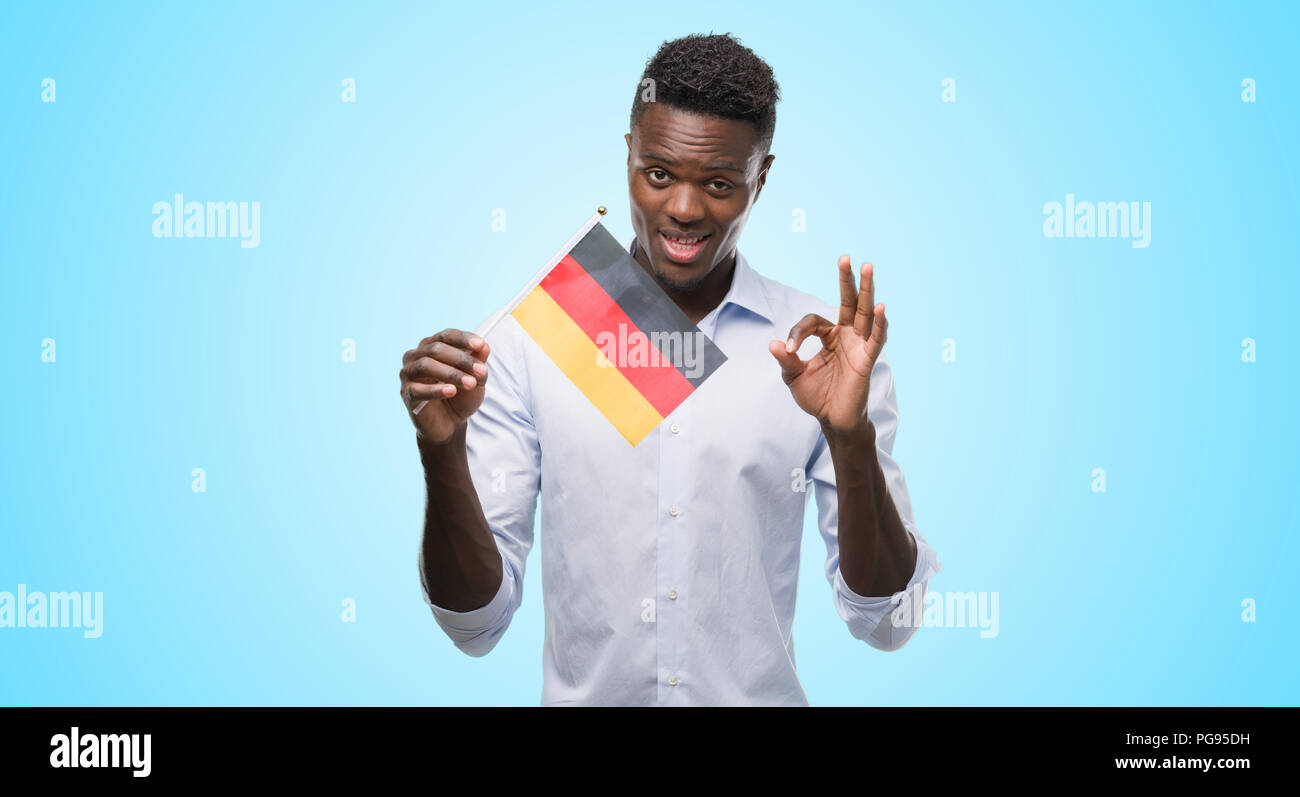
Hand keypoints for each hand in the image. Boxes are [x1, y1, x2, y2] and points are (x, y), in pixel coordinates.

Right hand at [400, 329, 490, 442]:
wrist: (450, 424)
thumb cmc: (461, 396)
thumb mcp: (475, 379)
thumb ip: (478, 362)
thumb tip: (484, 346)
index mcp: (432, 346)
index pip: (446, 336)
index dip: (463, 339)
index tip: (480, 344)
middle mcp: (416, 356)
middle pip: (436, 349)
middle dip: (461, 359)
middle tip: (481, 371)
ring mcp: (408, 374)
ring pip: (426, 365)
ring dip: (451, 373)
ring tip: (470, 383)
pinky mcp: (406, 393)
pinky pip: (418, 389)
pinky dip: (436, 389)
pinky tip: (451, 391)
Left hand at [768, 256, 887, 433]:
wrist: (832, 421)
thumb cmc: (816, 397)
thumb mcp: (794, 377)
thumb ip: (786, 359)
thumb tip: (773, 343)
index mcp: (828, 337)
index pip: (812, 322)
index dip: (798, 333)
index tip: (789, 351)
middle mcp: (845, 336)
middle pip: (849, 303)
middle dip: (847, 281)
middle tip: (846, 258)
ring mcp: (858, 345)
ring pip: (864, 313)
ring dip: (866, 290)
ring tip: (867, 267)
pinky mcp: (867, 359)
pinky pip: (875, 338)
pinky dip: (879, 323)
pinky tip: (880, 307)